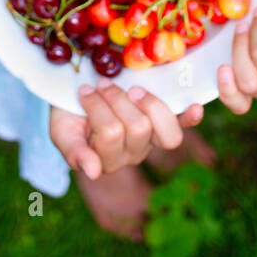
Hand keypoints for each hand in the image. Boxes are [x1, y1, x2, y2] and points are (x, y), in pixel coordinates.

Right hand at [50, 78, 203, 179]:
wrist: (79, 95)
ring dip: (147, 103)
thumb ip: (74, 152)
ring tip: (131, 89)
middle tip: (102, 84)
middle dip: (118, 99)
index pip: (111, 133)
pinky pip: (183, 126)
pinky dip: (190, 118)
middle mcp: (134, 153)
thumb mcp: (62, 132)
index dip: (98, 108)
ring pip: (162, 129)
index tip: (85, 91)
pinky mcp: (166, 123)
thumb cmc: (69, 115)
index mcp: (108, 159)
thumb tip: (93, 172)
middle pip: (138, 128)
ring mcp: (152, 139)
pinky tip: (195, 108)